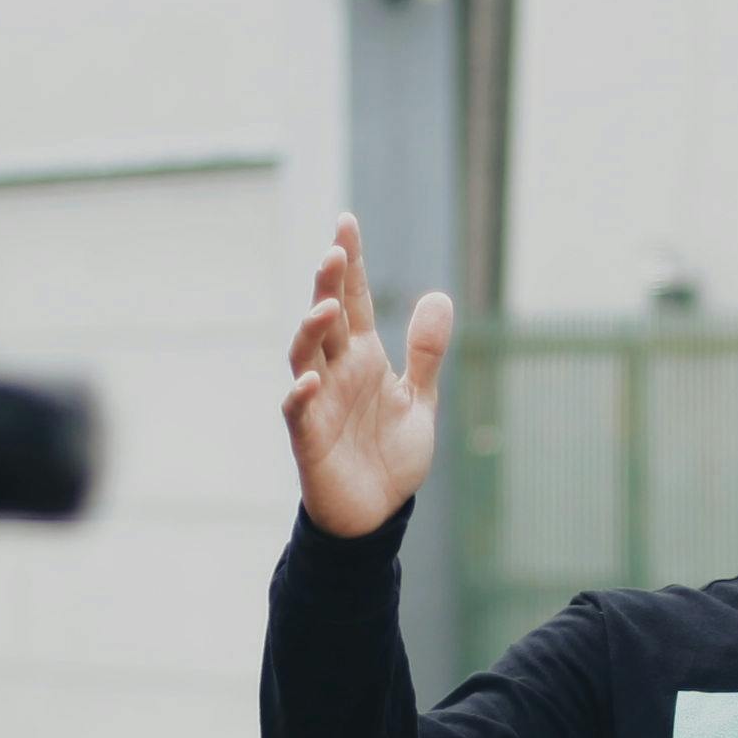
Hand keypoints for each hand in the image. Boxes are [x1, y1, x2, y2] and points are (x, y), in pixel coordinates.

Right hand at [282, 215, 448, 539]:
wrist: (376, 514)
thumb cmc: (390, 454)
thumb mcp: (419, 399)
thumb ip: (426, 352)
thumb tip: (439, 296)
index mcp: (362, 358)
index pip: (352, 300)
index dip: (349, 263)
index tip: (346, 222)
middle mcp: (335, 373)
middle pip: (325, 319)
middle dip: (327, 285)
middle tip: (334, 252)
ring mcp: (318, 403)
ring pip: (304, 356)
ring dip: (311, 332)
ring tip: (325, 309)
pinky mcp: (309, 439)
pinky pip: (298, 412)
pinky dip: (300, 395)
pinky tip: (309, 379)